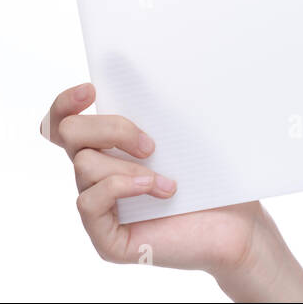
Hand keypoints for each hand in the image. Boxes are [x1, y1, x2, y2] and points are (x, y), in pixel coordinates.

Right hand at [42, 82, 261, 277]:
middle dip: (110, 128)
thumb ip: (154, 110)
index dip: (66, 103)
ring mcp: (98, 208)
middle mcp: (97, 176)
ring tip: (169, 180)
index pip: (63, 122)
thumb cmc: (214, 178)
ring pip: (84, 165)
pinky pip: (88, 201)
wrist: (238, 225)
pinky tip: (155, 189)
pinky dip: (121, 187)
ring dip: (130, 166)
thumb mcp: (183, 136)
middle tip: (152, 144)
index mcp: (110, 149)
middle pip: (69, 134)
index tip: (93, 89)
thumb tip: (131, 65)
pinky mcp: (105, 238)